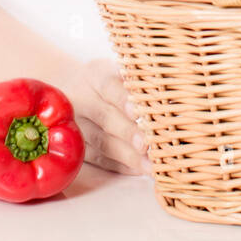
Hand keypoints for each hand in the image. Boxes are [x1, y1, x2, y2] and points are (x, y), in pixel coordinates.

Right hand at [67, 57, 153, 175]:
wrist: (73, 89)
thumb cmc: (111, 80)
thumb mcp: (121, 70)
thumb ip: (140, 80)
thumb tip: (168, 94)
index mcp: (95, 74)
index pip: (109, 85)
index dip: (123, 99)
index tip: (137, 111)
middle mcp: (82, 99)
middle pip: (105, 117)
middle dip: (128, 133)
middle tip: (146, 145)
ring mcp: (77, 125)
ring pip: (102, 142)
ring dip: (127, 156)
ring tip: (150, 166)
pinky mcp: (79, 146)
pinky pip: (99, 159)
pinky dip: (120, 166)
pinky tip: (139, 170)